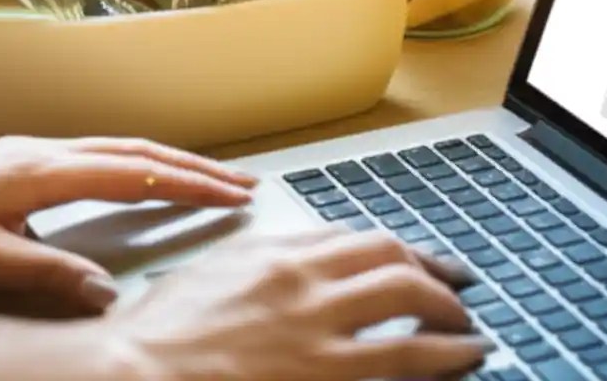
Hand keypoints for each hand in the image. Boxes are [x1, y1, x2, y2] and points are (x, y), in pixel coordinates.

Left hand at [0, 136, 255, 309]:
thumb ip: (48, 275)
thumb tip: (106, 292)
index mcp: (39, 172)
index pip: (133, 174)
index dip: (188, 187)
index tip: (233, 196)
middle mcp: (38, 152)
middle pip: (133, 150)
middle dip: (192, 167)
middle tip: (239, 182)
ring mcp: (25, 153)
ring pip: (112, 148)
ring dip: (162, 161)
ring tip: (201, 178)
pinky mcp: (11, 163)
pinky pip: (88, 156)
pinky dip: (128, 164)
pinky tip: (131, 181)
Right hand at [99, 229, 493, 380]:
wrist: (135, 372)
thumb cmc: (159, 333)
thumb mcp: (215, 272)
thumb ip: (264, 261)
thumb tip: (302, 258)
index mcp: (277, 255)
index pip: (359, 240)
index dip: (401, 252)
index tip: (421, 263)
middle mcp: (306, 285)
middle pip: (396, 264)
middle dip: (437, 278)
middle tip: (458, 292)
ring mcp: (319, 334)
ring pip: (411, 310)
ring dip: (451, 322)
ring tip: (470, 335)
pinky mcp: (326, 379)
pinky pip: (401, 366)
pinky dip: (438, 363)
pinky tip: (456, 365)